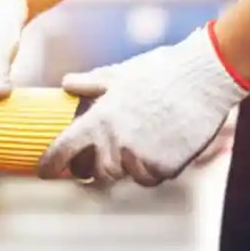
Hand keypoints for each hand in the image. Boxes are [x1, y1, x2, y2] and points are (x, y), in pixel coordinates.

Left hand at [38, 23, 249, 185]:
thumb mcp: (118, 74)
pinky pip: (150, 177)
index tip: (44, 171)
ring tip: (138, 142)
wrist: (205, 78)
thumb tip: (68, 83)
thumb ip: (89, 84)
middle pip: (94, 172)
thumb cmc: (161, 72)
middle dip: (94, 166)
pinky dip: (151, 169)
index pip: (62, 152)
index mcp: (97, 122)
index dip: (49, 165)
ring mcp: (139, 159)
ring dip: (125, 166)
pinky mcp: (164, 168)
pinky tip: (160, 147)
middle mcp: (114, 145)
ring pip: (123, 176)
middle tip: (101, 155)